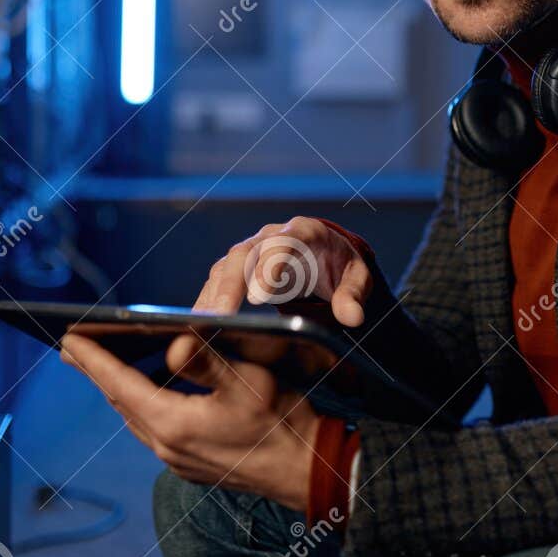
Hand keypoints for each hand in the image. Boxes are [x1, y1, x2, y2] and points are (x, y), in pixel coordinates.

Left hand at [60, 328, 320, 512]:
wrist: (308, 472)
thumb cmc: (283, 423)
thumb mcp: (249, 382)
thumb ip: (206, 361)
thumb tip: (173, 343)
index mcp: (173, 423)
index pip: (119, 383)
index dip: (92, 358)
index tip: (67, 337)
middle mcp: (166, 446)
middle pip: (120, 401)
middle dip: (97, 372)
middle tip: (73, 347)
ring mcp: (178, 460)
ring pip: (136, 417)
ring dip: (119, 389)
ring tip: (106, 365)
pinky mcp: (192, 464)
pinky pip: (154, 430)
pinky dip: (143, 405)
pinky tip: (152, 391)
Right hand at [194, 216, 372, 327]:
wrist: (326, 253)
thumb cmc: (340, 264)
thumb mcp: (357, 277)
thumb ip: (354, 294)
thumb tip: (352, 317)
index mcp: (304, 231)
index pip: (283, 244)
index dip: (268, 267)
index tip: (258, 297)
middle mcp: (272, 235)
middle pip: (245, 252)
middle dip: (232, 283)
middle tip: (223, 314)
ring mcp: (253, 248)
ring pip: (226, 265)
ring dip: (214, 293)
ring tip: (204, 324)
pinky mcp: (240, 265)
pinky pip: (218, 278)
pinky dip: (208, 299)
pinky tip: (200, 323)